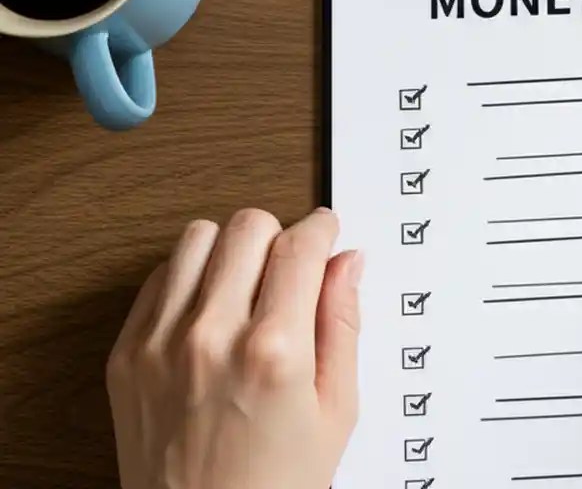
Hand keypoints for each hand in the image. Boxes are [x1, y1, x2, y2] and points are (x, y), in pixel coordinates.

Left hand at [107, 208, 362, 488]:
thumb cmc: (273, 485)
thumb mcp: (335, 410)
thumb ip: (342, 326)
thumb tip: (347, 264)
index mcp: (275, 352)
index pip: (301, 246)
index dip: (322, 228)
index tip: (327, 230)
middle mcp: (212, 337)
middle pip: (248, 226)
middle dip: (280, 235)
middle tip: (291, 267)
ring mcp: (160, 343)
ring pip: (197, 238)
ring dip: (231, 249)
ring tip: (248, 285)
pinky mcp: (126, 355)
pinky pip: (157, 277)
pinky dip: (189, 278)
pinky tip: (211, 308)